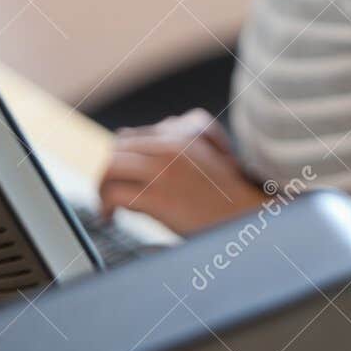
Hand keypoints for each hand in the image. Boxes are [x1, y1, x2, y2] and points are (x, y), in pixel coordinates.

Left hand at [100, 109, 264, 234]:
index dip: (122, 158)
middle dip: (107, 171)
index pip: (133, 135)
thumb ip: (181, 141)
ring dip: (101, 186)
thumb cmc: (231, 193)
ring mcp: (163, 171)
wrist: (249, 216)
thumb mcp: (211, 153)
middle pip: (116, 149)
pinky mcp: (157, 198)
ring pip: (109, 167)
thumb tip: (139, 133)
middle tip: (107, 190)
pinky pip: (114, 195)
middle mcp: (171, 147)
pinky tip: (111, 218)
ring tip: (105, 204)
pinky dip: (105, 207)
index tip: (119, 175)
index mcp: (184, 135)